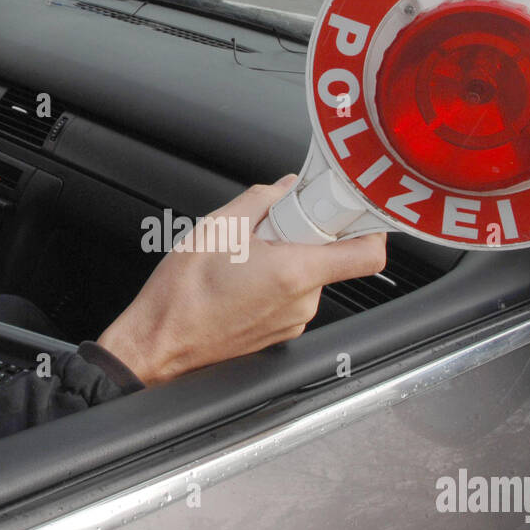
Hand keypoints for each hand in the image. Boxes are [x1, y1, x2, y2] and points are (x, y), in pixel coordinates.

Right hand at [98, 174, 386, 385]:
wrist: (160, 342)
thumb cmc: (183, 293)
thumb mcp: (220, 226)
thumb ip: (263, 199)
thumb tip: (287, 188)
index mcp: (295, 272)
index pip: (368, 254)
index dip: (369, 227)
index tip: (350, 209)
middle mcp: (302, 302)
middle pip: (331, 258)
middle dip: (307, 235)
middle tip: (272, 227)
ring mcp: (292, 321)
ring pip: (308, 275)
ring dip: (286, 258)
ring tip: (246, 255)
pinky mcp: (279, 332)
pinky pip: (291, 296)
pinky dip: (274, 280)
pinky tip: (241, 276)